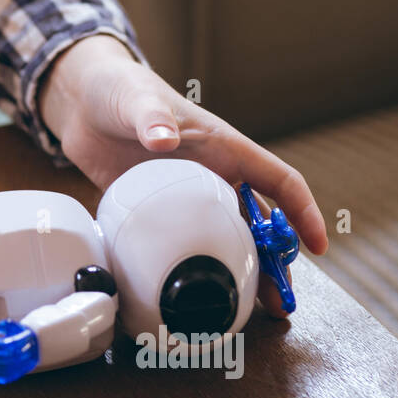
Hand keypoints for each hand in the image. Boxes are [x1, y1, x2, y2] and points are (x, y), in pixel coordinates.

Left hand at [39, 35, 328, 317]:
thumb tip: (163, 139)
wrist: (79, 100)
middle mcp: (212, 173)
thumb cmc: (119, 89)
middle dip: (274, 259)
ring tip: (250, 308)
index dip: (302, 212)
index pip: (278, 181)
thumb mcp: (137, 100)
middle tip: (280, 300)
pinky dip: (196, 266)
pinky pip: (185, 242)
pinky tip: (194, 291)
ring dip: (240, 269)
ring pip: (226, 236)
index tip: (318, 246)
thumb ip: (151, 117)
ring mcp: (185, 193)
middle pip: (257, 222)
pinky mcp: (157, 207)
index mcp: (224, 147)